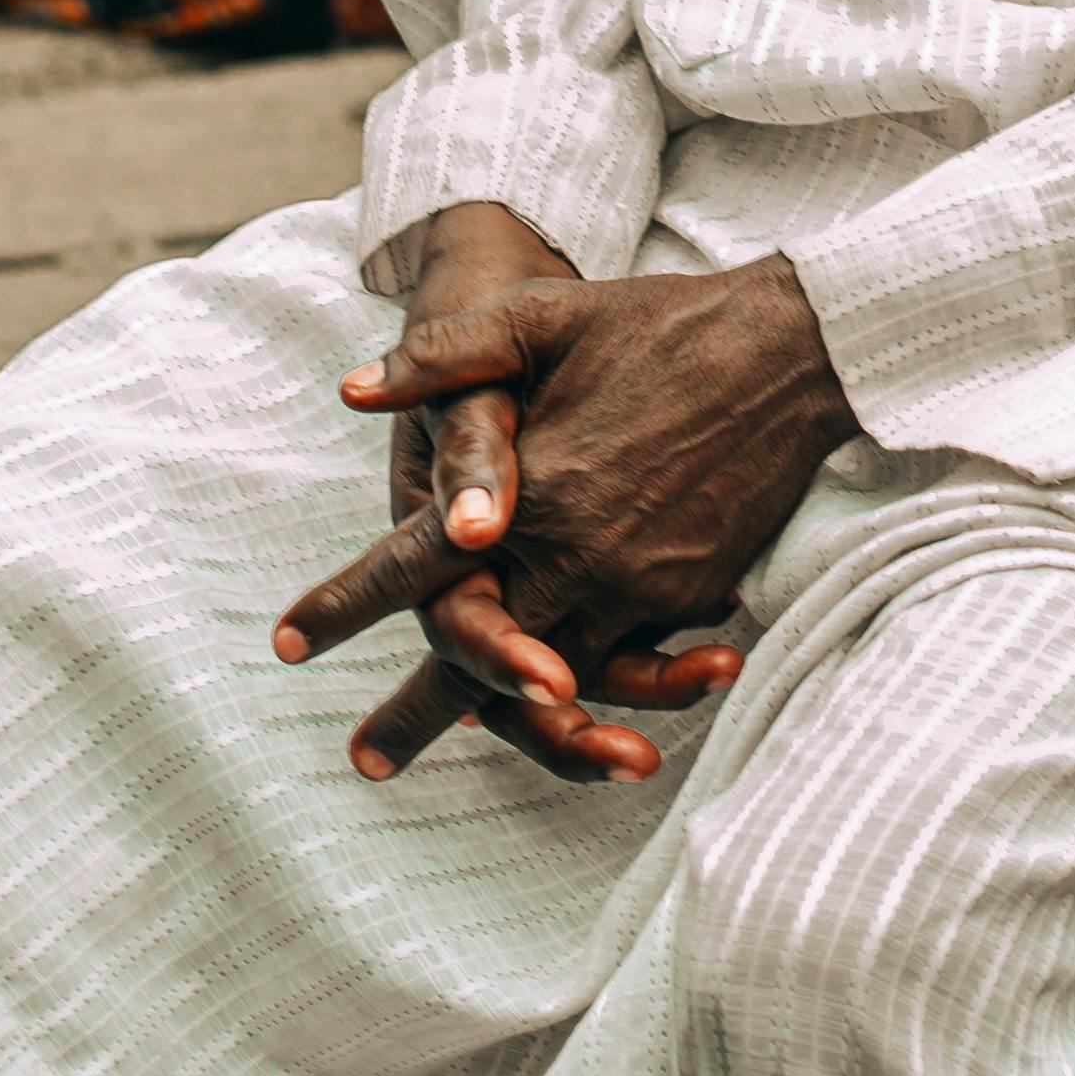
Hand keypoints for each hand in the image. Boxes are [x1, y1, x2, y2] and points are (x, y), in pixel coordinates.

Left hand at [277, 251, 853, 786]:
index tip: (285, 644)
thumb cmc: (656, 323)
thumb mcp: (538, 318)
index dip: (342, 606)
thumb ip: (442, 358)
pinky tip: (576, 702)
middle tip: (365, 758)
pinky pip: (632, 659)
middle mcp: (572, 550)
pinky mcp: (691, 595)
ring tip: (474, 750)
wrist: (789, 350)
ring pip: (559, 679)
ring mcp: (637, 582)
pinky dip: (601, 685)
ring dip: (519, 724)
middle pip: (477, 655)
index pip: (411, 566)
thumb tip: (351, 389)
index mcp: (524, 489)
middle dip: (417, 712)